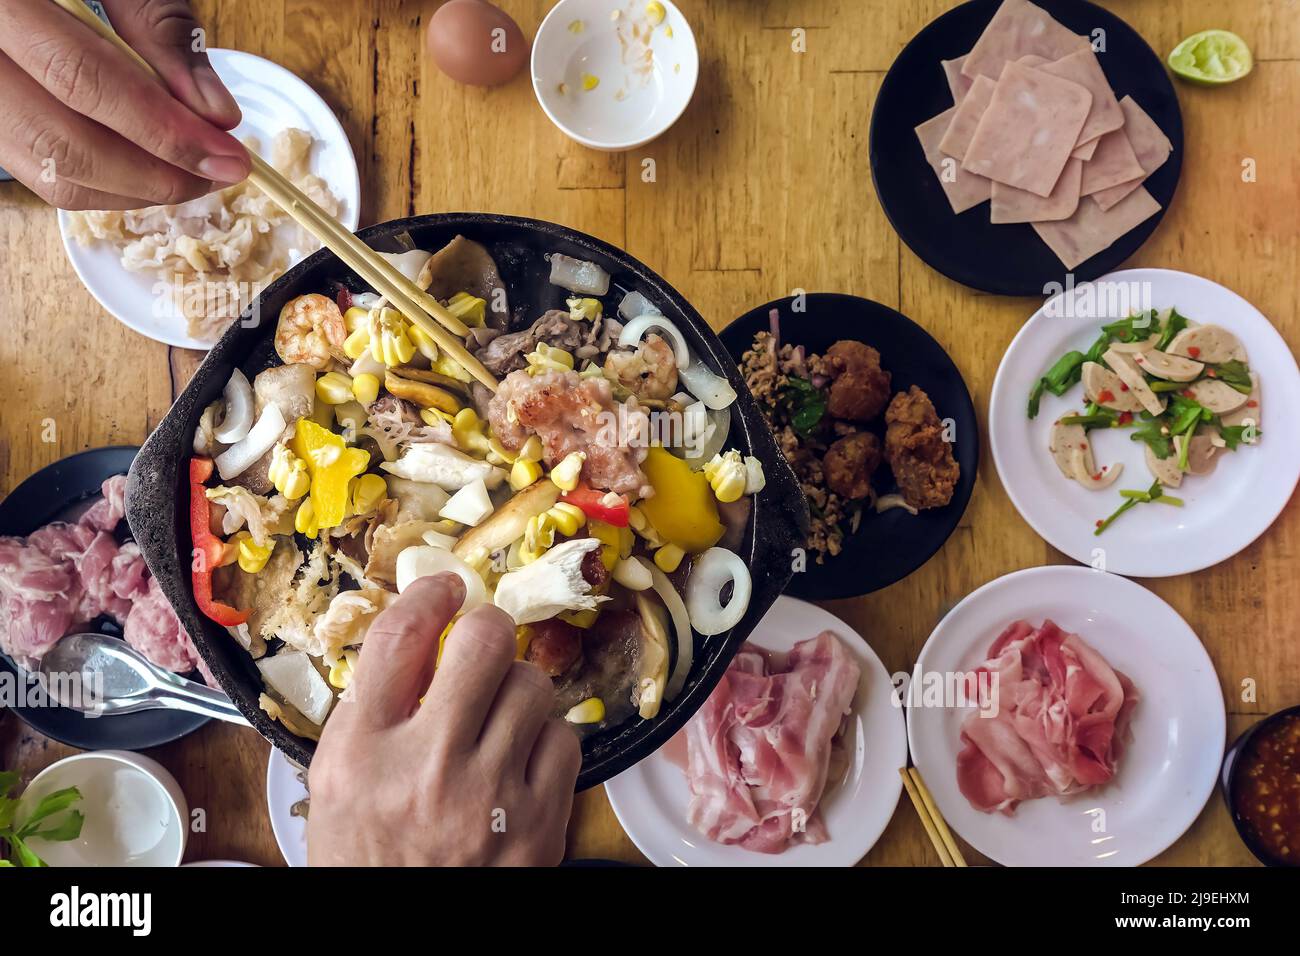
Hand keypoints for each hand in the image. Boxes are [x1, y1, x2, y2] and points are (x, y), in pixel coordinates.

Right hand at [0, 0, 249, 208]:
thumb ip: (162, 31)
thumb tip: (214, 113)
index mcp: (2, 3)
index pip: (80, 79)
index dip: (162, 130)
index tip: (225, 158)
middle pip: (61, 143)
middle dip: (154, 174)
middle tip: (216, 173)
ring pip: (50, 169)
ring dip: (132, 186)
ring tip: (191, 170)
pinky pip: (42, 168)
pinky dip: (105, 180)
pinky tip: (148, 162)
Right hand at [307, 574, 581, 865]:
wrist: (404, 939)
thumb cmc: (369, 860)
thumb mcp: (339, 784)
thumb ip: (372, 711)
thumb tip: (419, 634)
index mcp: (362, 751)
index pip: (400, 635)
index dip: (429, 593)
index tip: (444, 587)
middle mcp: (427, 765)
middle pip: (484, 641)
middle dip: (488, 629)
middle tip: (483, 643)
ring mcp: (491, 793)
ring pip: (533, 684)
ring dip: (518, 689)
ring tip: (498, 717)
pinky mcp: (541, 820)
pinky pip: (564, 737)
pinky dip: (546, 741)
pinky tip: (522, 762)